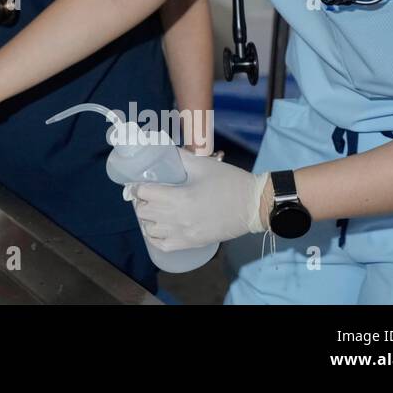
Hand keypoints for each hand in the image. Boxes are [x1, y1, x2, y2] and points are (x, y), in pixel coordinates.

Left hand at [129, 150, 267, 251]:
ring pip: (149, 230)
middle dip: (141, 200)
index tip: (139, 181)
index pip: (144, 193)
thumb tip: (161, 146)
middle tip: (148, 193)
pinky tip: (158, 228)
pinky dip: (154, 237)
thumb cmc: (230, 182)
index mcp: (179, 197)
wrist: (254, 206)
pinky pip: (162, 245)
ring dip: (147, 218)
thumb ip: (180, 156)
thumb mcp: (203, 165)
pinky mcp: (191, 243)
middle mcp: (178, 219)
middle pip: (143, 212)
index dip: (137, 185)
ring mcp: (184, 234)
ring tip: (154, 209)